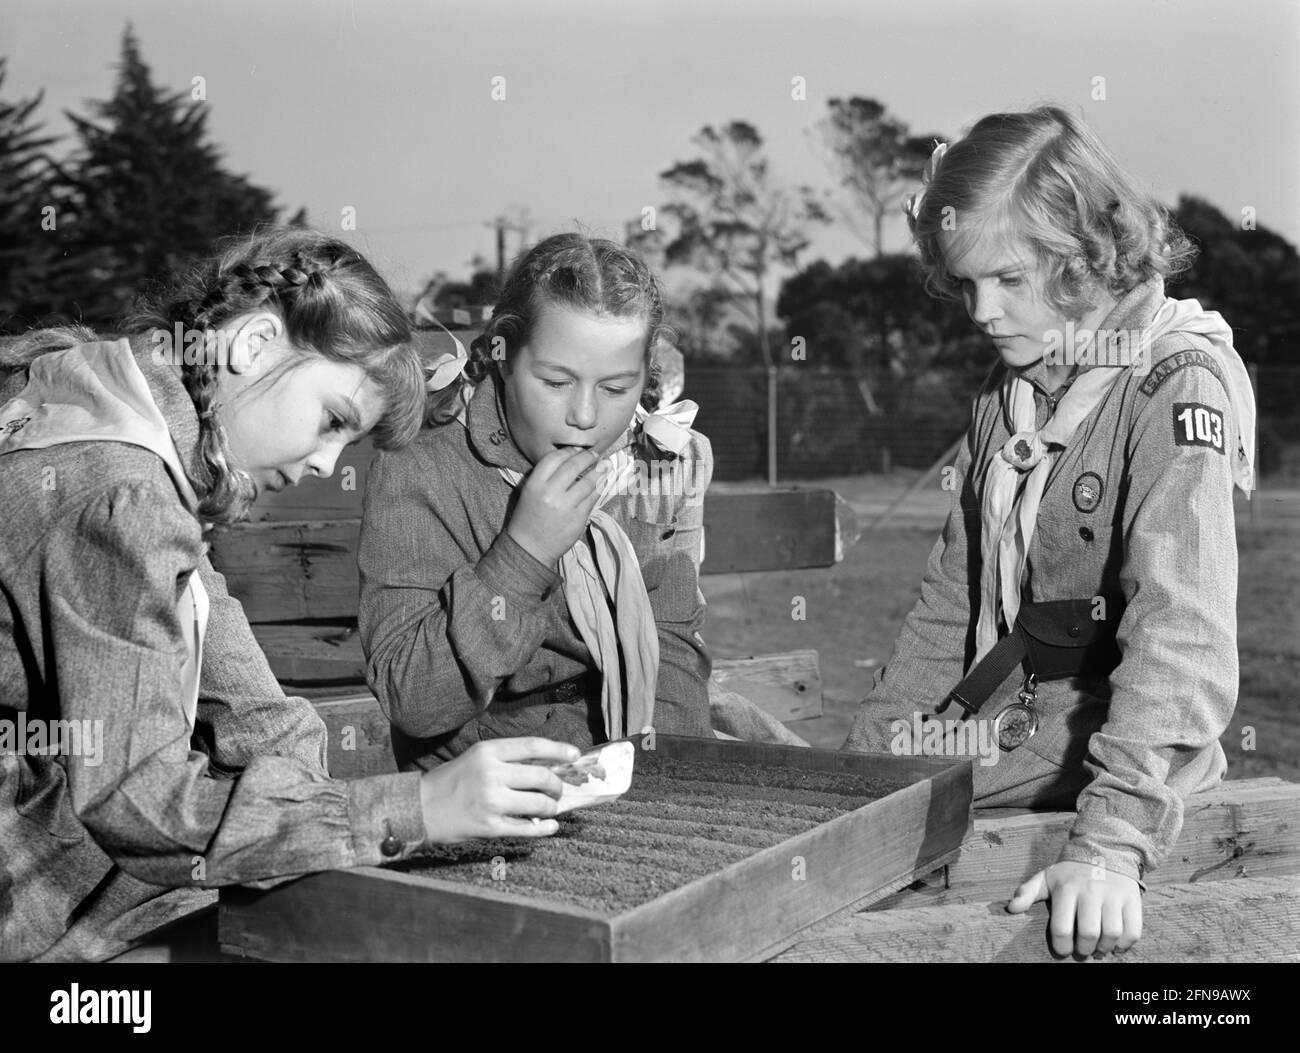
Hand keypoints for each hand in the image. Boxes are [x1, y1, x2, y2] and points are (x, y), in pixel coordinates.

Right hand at [418, 737, 579, 842]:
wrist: (420, 808)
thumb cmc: (451, 781)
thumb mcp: (477, 758)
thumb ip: (507, 760)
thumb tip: (546, 766)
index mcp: (488, 752)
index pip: (533, 746)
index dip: (558, 750)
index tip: (574, 754)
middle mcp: (491, 774)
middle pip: (541, 777)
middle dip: (557, 785)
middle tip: (558, 789)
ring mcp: (491, 802)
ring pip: (539, 803)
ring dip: (552, 807)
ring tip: (550, 808)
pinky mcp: (490, 827)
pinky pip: (528, 828)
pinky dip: (544, 828)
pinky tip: (549, 826)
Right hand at [505, 447, 609, 566]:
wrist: (530, 548)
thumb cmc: (529, 517)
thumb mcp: (530, 492)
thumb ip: (545, 476)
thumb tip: (570, 458)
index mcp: (535, 484)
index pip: (554, 458)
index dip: (569, 451)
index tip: (577, 449)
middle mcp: (550, 492)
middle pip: (574, 466)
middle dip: (587, 456)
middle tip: (595, 454)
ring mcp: (566, 505)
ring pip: (588, 481)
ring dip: (599, 471)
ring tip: (605, 465)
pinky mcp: (578, 517)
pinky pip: (593, 497)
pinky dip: (599, 488)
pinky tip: (602, 483)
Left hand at [1007, 860, 1142, 957]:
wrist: (1104, 849)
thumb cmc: (1070, 872)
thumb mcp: (1046, 877)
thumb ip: (1027, 892)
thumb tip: (1010, 908)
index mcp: (1066, 889)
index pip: (1061, 927)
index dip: (1061, 946)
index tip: (1063, 951)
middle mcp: (1090, 891)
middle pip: (1089, 933)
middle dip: (1084, 949)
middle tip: (1082, 951)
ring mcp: (1113, 895)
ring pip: (1112, 933)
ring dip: (1104, 948)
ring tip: (1098, 949)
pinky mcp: (1132, 898)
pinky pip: (1133, 930)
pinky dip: (1125, 944)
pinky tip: (1116, 946)